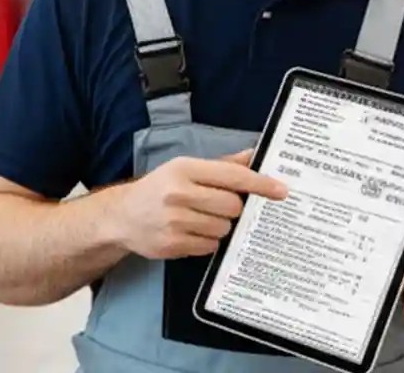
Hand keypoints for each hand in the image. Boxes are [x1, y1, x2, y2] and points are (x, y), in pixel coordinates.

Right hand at [114, 149, 287, 259]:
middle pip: (232, 206)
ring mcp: (174, 222)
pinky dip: (208, 241)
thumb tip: (254, 156)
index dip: (260, 184)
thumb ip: (222, 165)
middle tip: (220, 206)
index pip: (232, 176)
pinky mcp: (172, 245)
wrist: (122, 216)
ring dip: (220, 226)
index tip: (281, 191)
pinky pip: (210, 246)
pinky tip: (192, 232)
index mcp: (184, 170)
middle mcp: (178, 194)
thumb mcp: (185, 169)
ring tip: (200, 219)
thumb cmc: (159, 188)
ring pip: (223, 228)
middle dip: (234, 208)